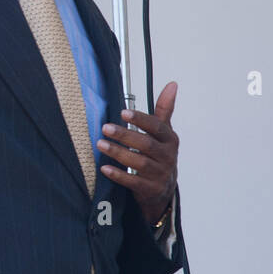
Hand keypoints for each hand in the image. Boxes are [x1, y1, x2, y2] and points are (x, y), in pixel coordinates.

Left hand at [96, 81, 179, 225]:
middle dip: (125, 135)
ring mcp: (160, 174)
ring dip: (118, 153)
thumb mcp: (163, 133)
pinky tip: (104, 168)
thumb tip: (172, 84)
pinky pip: (133, 182)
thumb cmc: (159, 155)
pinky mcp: (150, 189)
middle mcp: (168, 156)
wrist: (163, 189)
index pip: (157, 127)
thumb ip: (164, 110)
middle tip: (105, 127)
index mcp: (170, 140)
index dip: (141, 120)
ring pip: (139, 162)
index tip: (123, 112)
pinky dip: (118, 175)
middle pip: (146, 144)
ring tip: (100, 144)